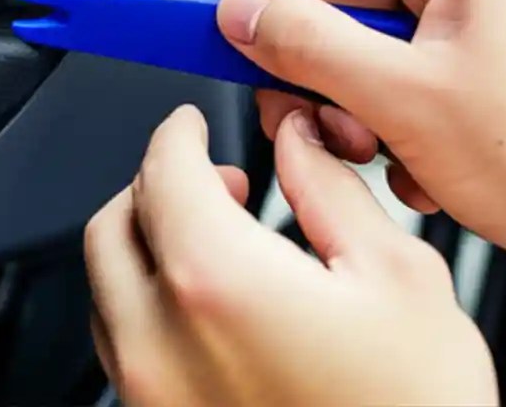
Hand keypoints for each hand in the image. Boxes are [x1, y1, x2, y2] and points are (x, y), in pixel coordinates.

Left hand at [85, 105, 495, 405]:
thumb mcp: (398, 277)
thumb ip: (332, 190)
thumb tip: (299, 139)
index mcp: (217, 281)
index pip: (162, 171)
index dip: (177, 133)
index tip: (190, 124)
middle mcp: (161, 340)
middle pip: (117, 224)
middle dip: (159, 184)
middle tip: (217, 177)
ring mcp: (149, 391)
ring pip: (107, 286)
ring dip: (148, 243)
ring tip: (217, 238)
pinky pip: (121, 344)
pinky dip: (148, 302)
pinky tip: (209, 303)